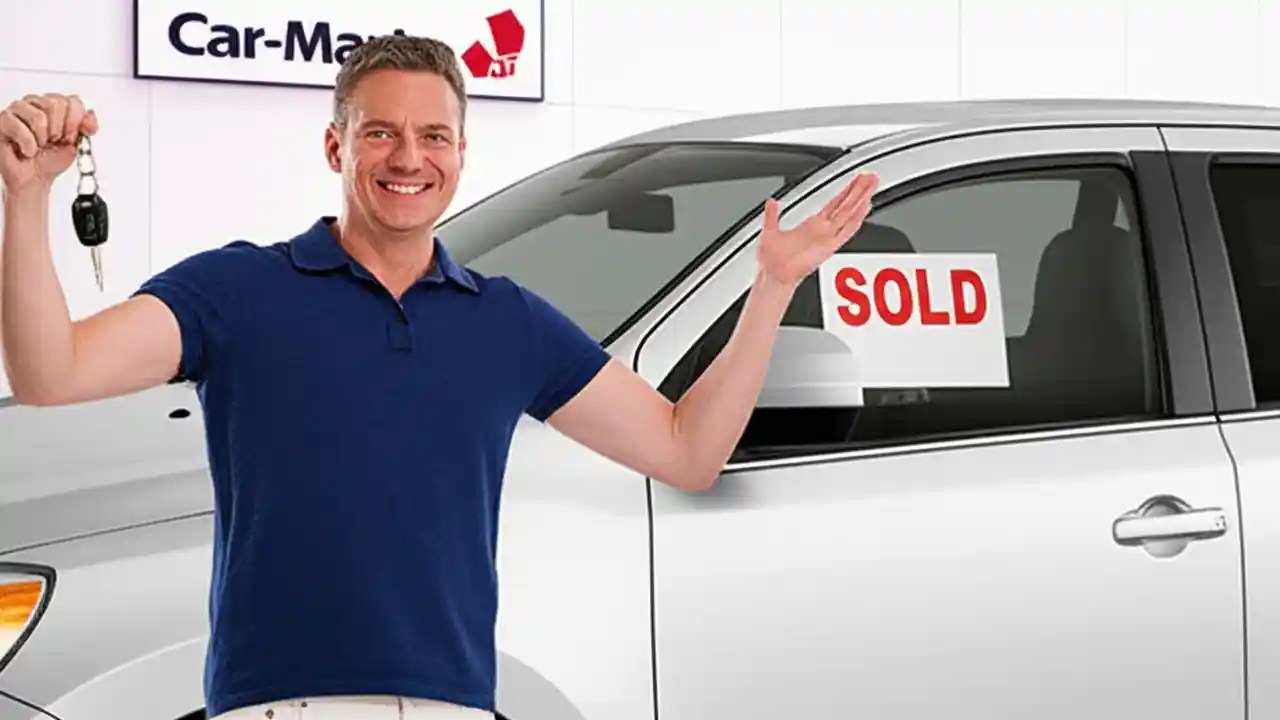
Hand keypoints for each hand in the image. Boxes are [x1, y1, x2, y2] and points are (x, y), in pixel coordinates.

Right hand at [0, 93, 98, 193]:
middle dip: (59, 130)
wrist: (34, 178)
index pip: (72, 101)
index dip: (74, 122)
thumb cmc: (51, 160)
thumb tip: (90, 115)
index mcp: (56, 107)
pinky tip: (27, 149)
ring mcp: (18, 109)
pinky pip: (18, 126)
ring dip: (42, 138)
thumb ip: (86, 127)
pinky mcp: (3, 120)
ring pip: (38, 116)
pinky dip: (27, 143)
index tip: (70, 137)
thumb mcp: (77, 144)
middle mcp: (37, 104)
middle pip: (55, 104)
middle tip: (53, 142)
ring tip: (39, 145)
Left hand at [757, 172, 878, 288]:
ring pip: (849, 215)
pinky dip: (857, 218)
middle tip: (871, 178)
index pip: (834, 204)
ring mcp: (827, 238)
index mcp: (811, 226)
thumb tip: (772, 202)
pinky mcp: (829, 247)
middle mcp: (822, 231)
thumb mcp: (770, 231)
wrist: (774, 276)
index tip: (856, 181)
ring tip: (871, 186)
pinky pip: (846, 230)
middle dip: (859, 191)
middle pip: (846, 207)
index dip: (845, 192)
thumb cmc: (772, 260)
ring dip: (861, 200)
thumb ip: (772, 215)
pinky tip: (864, 207)